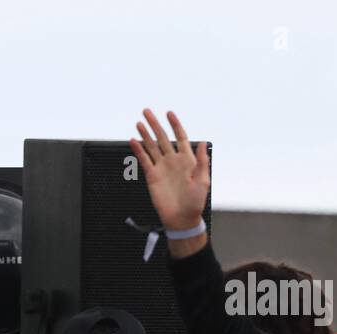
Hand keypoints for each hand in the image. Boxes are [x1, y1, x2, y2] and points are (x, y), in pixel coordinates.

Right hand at [129, 109, 209, 232]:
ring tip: (139, 123)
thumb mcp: (203, 181)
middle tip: (147, 112)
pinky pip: (144, 160)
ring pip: (152, 146)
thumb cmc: (195, 202)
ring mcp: (162, 167)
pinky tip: (133, 141)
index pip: (180, 137)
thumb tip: (203, 142)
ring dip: (145, 134)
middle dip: (155, 124)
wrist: (181, 219)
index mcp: (187, 159)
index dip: (175, 124)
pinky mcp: (152, 176)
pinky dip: (138, 150)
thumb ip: (202, 161)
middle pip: (163, 138)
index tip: (169, 113)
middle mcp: (173, 160)